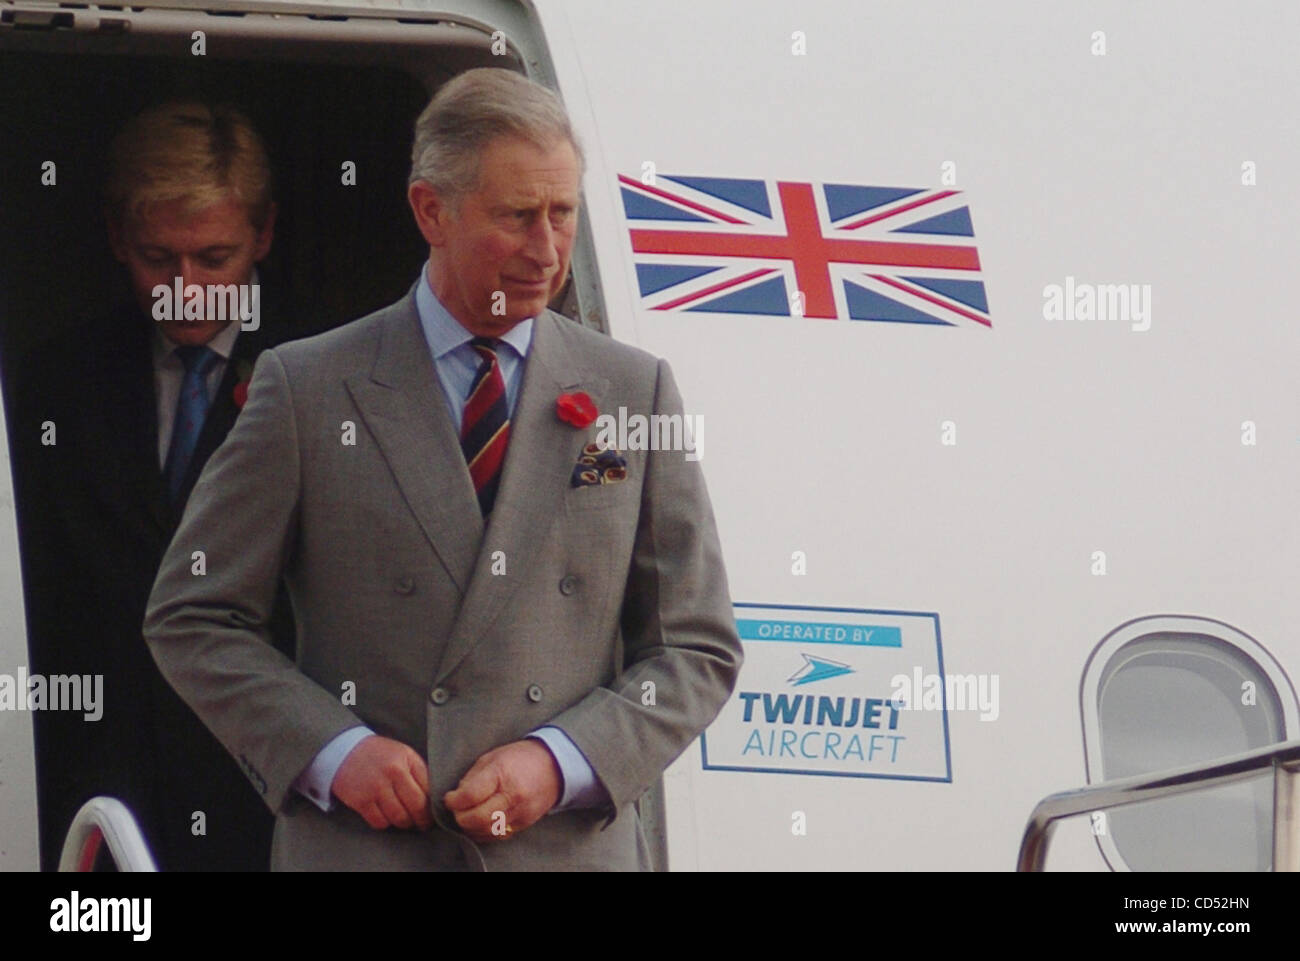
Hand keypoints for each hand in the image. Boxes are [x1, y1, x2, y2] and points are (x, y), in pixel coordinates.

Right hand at [331, 734, 432, 830]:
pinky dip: (385, 824)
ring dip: (404, 823)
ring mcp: (376, 788)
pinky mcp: (361, 801)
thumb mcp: (403, 754)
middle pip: (416, 806)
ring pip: (399, 818)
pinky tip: (386, 817)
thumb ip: (418, 772)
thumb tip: (433, 797)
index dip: (432, 806)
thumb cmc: (379, 754)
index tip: (432, 814)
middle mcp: (393, 773)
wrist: (345, 750)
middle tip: (422, 824)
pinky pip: (379, 822)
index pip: (428, 790)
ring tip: (405, 821)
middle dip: (422, 820)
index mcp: (407, 760)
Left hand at [443, 739, 561, 841]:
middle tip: (456, 809)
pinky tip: (480, 823)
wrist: (554, 766)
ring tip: (467, 815)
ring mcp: (520, 812)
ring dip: (470, 827)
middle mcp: (513, 796)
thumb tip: (456, 797)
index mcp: (502, 773)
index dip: (453, 800)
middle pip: (476, 818)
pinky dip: (484, 832)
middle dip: (460, 816)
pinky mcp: (524, 824)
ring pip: (486, 830)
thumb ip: (472, 778)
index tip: (449, 798)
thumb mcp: (492, 757)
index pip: (470, 795)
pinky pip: (498, 835)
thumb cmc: (520, 758)